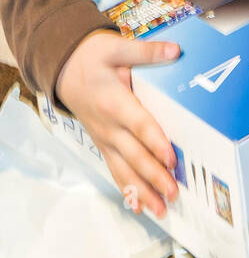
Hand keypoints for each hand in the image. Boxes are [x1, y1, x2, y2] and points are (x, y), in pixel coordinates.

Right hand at [55, 30, 180, 218]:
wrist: (63, 68)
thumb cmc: (91, 57)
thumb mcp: (116, 47)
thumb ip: (146, 52)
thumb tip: (176, 51)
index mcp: (115, 102)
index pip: (140, 126)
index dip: (156, 143)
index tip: (172, 160)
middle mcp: (109, 126)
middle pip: (134, 155)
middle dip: (154, 177)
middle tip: (173, 193)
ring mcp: (105, 138)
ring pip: (124, 169)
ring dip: (142, 191)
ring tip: (160, 210)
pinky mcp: (103, 144)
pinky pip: (115, 170)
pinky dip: (127, 189)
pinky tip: (140, 205)